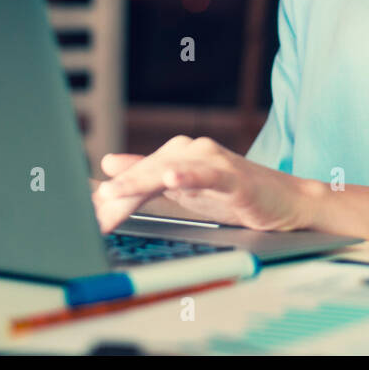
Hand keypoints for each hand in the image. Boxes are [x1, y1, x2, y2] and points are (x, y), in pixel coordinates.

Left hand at [91, 136, 315, 234]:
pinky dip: (189, 174)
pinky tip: (170, 177)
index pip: (135, 176)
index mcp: (178, 154)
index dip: (109, 197)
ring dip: (140, 180)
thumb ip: (147, 175)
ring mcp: (215, 162)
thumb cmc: (237, 194)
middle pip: (146, 172)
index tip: (81, 218)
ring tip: (112, 192)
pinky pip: (208, 175)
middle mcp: (193, 151)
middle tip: (88, 217)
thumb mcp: (185, 187)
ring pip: (170, 169)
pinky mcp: (236, 178)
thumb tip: (108, 163)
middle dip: (116, 196)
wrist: (287, 202)